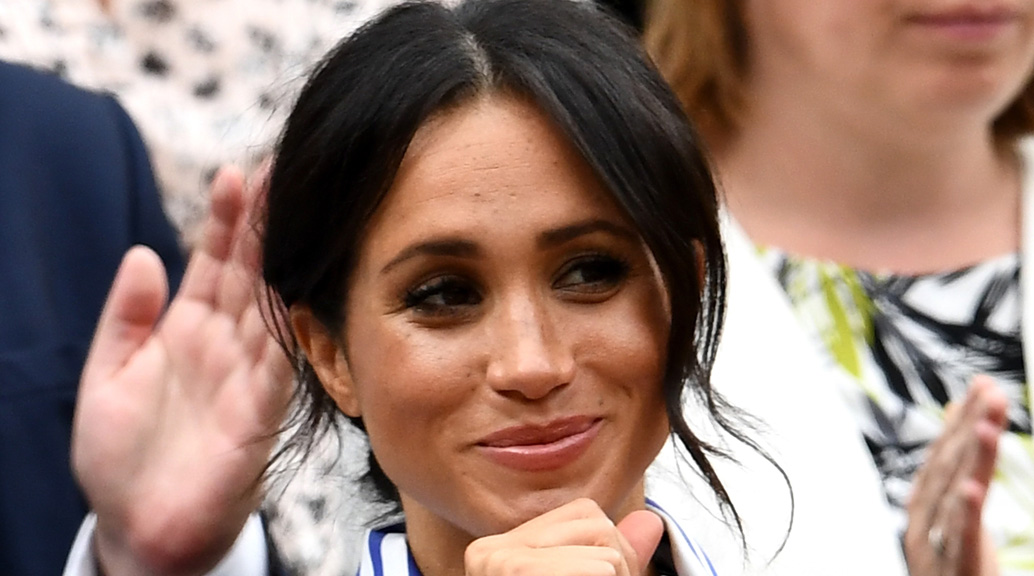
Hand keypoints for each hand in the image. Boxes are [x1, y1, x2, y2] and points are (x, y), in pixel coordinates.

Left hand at [71, 166, 292, 575]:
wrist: (138, 527)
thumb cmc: (118, 458)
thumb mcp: (104, 375)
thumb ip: (125, 316)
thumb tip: (145, 252)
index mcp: (185, 330)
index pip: (212, 261)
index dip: (226, 218)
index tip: (237, 173)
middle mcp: (223, 344)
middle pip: (250, 271)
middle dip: (264, 222)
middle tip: (280, 169)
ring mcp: (246, 374)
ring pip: (270, 304)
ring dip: (283, 259)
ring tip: (296, 209)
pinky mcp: (260, 412)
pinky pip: (280, 361)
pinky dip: (290, 324)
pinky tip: (297, 285)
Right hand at [465, 499, 663, 575]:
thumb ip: (615, 557)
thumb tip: (650, 523)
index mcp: (504, 550)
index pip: (583, 515)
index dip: (606, 554)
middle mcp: (490, 549)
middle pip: (593, 520)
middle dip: (612, 564)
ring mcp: (496, 560)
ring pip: (600, 539)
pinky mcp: (508, 568)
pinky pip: (595, 564)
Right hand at [904, 375, 1006, 575]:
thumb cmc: (948, 568)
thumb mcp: (953, 517)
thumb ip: (955, 469)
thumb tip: (960, 414)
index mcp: (926, 505)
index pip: (945, 452)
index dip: (963, 418)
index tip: (983, 386)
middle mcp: (925, 519)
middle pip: (949, 467)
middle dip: (971, 427)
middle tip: (992, 394)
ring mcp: (936, 544)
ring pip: (954, 495)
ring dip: (970, 459)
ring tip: (986, 427)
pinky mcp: (956, 570)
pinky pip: (960, 538)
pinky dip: (963, 513)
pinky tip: (972, 490)